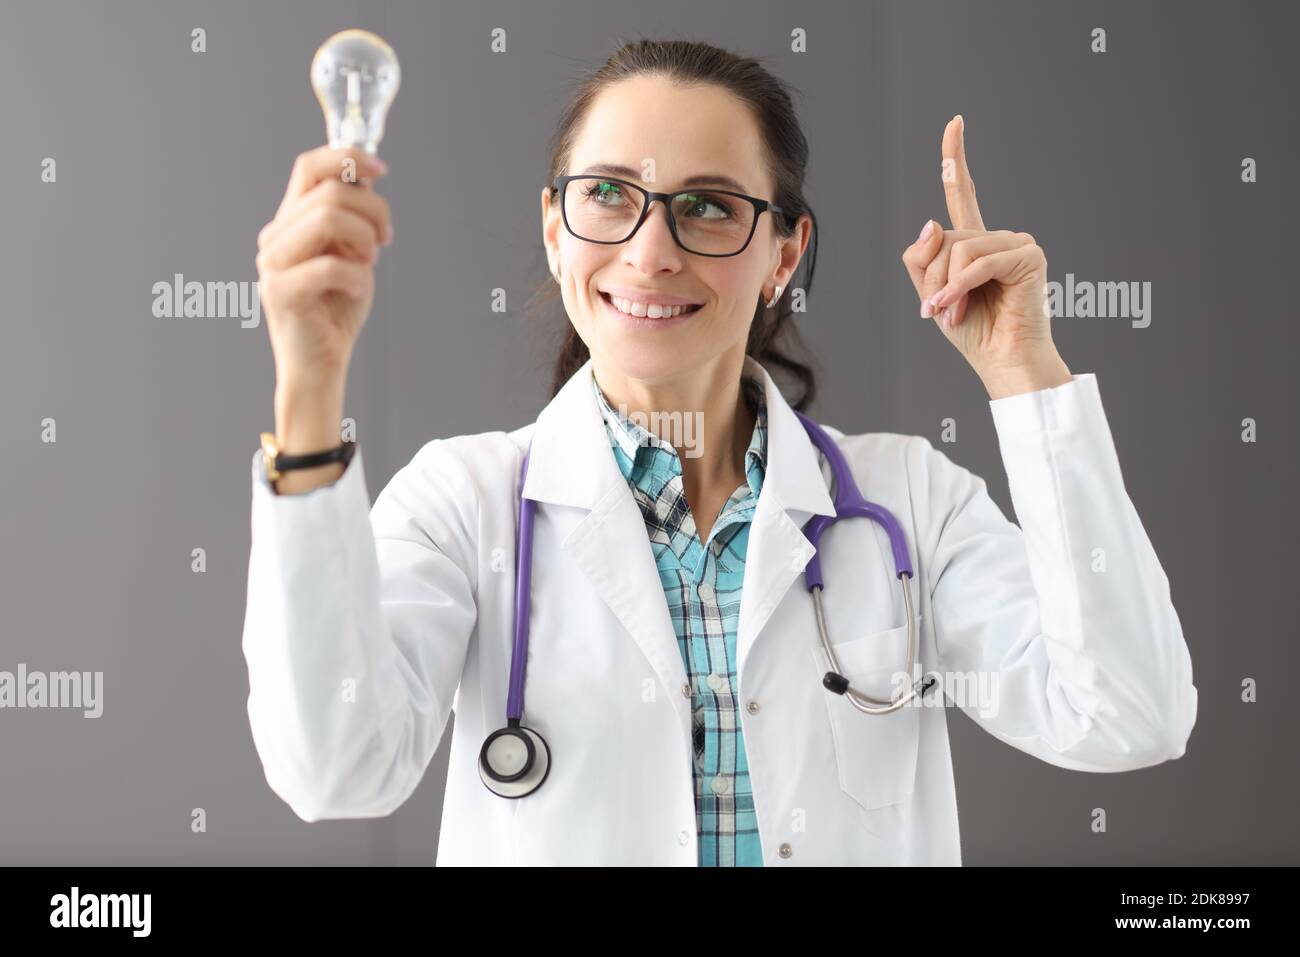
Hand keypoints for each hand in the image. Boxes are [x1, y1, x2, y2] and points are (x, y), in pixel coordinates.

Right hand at [256, 146, 393, 389]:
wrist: (321, 364)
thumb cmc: (337, 308)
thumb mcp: (352, 253)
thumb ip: (352, 217)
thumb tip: (365, 174)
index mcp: (290, 222)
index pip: (309, 167)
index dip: (347, 158)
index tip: (382, 170)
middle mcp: (275, 236)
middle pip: (328, 190)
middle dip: (373, 209)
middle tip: (386, 240)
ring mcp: (273, 263)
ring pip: (326, 217)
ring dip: (364, 237)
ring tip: (370, 262)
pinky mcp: (281, 292)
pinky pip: (330, 265)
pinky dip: (357, 276)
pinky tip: (358, 290)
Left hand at [900, 115, 1070, 397]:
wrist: (1002, 362)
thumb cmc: (973, 332)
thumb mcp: (932, 294)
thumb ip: (922, 258)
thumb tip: (931, 222)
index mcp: (975, 245)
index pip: (962, 195)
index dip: (955, 160)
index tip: (954, 123)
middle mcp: (997, 238)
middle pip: (943, 238)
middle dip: (934, 279)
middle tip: (940, 311)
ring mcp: (1016, 243)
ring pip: (957, 248)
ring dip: (946, 287)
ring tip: (951, 314)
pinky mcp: (1029, 255)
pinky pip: (978, 262)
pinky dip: (960, 287)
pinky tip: (955, 308)